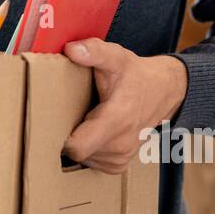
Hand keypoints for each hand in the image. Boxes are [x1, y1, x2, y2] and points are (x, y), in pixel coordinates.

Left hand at [61, 39, 187, 174]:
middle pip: (76, 152)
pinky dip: (88, 149)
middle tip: (63, 114)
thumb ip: (94, 52)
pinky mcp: (119, 164)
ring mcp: (121, 157)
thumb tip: (71, 49)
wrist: (164, 92)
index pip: (78, 146)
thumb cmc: (136, 74)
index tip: (50, 121)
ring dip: (78, 142)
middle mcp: (120, 143)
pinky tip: (91, 130)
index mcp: (117, 119)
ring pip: (83, 158)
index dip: (59, 136)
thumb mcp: (116, 57)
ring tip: (82, 119)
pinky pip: (92, 162)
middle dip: (65, 136)